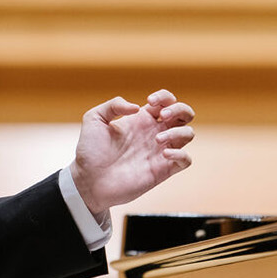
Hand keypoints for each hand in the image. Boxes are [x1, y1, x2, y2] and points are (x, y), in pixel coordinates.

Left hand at [69, 89, 194, 216]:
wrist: (88, 180)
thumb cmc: (90, 151)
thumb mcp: (94, 119)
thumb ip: (113, 105)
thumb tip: (136, 107)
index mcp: (142, 119)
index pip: (166, 101)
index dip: (164, 97)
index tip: (149, 102)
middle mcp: (154, 133)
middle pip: (184, 114)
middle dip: (179, 109)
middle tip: (162, 116)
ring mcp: (160, 152)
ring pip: (188, 134)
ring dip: (178, 132)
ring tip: (157, 139)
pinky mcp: (163, 170)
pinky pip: (186, 160)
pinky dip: (181, 154)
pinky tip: (164, 154)